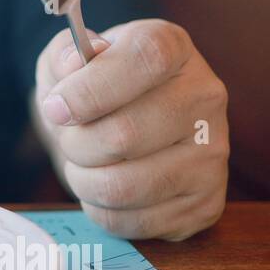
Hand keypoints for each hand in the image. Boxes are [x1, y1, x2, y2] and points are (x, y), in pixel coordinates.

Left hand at [33, 19, 228, 240]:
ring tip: (83, 165)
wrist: (121, 126)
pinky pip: (135, 221)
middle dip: (75, 144)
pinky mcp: (206, 202)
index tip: (56, 109)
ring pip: (126, 186)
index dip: (90, 90)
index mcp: (173, 48)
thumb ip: (63, 56)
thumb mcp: (68, 60)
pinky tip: (105, 188)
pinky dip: (102, 210)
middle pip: (125, 135)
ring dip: (84, 181)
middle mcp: (206, 95)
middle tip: (69, 140)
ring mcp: (213, 152)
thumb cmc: (92, 90)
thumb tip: (74, 66)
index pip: (144, 61)